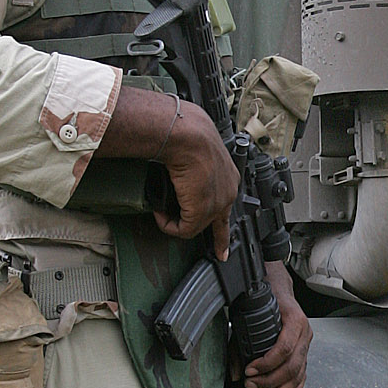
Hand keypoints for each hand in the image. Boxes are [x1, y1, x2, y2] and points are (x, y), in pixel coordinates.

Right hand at [154, 100, 240, 259]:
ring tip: (162, 213)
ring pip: (196, 225)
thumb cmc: (188, 133)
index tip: (225, 245)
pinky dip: (168, 225)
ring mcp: (217, 202)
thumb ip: (189, 165)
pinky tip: (159, 215)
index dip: (223, 226)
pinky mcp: (202, 210)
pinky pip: (183, 230)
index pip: (227, 204)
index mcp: (228, 175)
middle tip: (217, 254)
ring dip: (177, 223)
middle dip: (216, 239)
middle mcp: (228, 191)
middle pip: (216, 221)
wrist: (187, 135)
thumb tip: (176, 168)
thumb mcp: (193, 151)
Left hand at [243, 263, 311, 387]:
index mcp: (294, 320)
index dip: (266, 364)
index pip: (284, 349)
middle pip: (292, 365)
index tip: (250, 370)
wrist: (279, 288)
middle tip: (252, 386)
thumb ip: (240, 344)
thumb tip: (236, 372)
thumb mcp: (250, 315)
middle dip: (270, 380)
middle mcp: (304, 333)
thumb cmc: (267, 299)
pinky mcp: (305, 353)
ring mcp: (307, 344)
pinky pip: (303, 376)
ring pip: (298, 374)